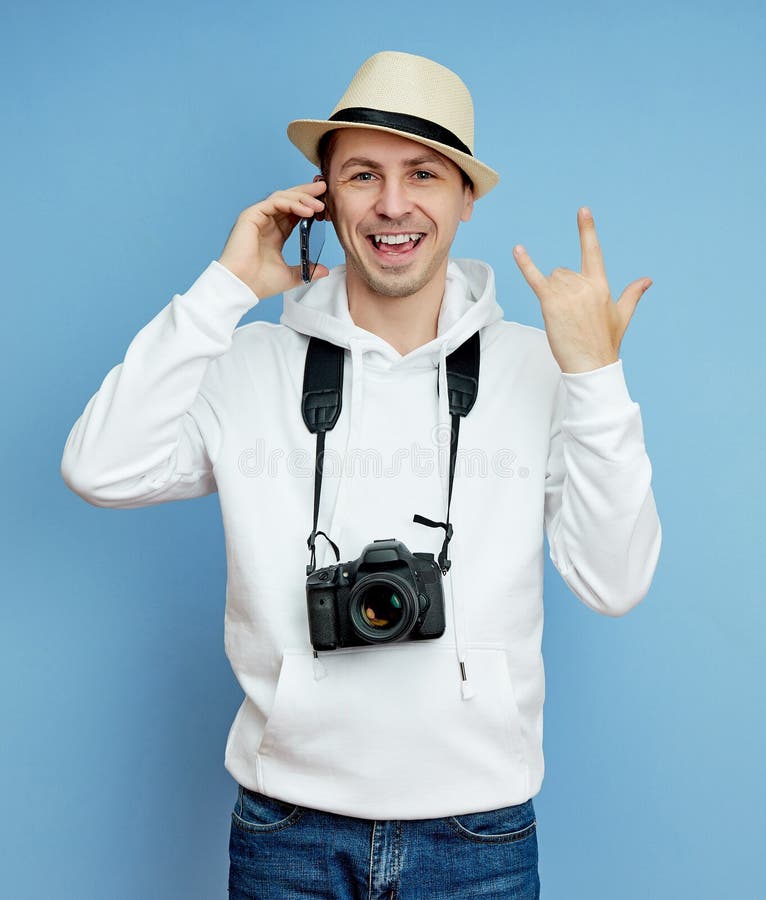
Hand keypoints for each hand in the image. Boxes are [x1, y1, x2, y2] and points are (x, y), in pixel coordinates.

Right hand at [218, 180, 328, 299]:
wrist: (242, 286)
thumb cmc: (260, 282)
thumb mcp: (291, 275)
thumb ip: (307, 270)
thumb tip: (324, 271)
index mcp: (275, 234)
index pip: (294, 213)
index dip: (309, 206)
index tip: (326, 204)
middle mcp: (266, 223)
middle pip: (289, 200)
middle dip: (307, 193)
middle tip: (324, 188)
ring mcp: (258, 217)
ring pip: (283, 198)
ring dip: (302, 198)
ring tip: (319, 204)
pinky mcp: (251, 215)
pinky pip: (274, 202)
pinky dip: (292, 203)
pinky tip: (306, 210)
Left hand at [512, 208, 651, 373]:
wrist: (592, 364)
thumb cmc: (605, 343)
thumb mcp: (622, 316)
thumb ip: (632, 294)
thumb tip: (647, 280)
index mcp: (601, 285)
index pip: (593, 251)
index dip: (587, 230)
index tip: (582, 210)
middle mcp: (585, 285)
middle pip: (563, 272)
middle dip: (562, 289)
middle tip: (570, 315)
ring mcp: (568, 293)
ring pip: (551, 279)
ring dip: (552, 294)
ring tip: (563, 317)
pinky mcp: (551, 303)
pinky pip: (536, 279)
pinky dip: (526, 265)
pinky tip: (518, 250)